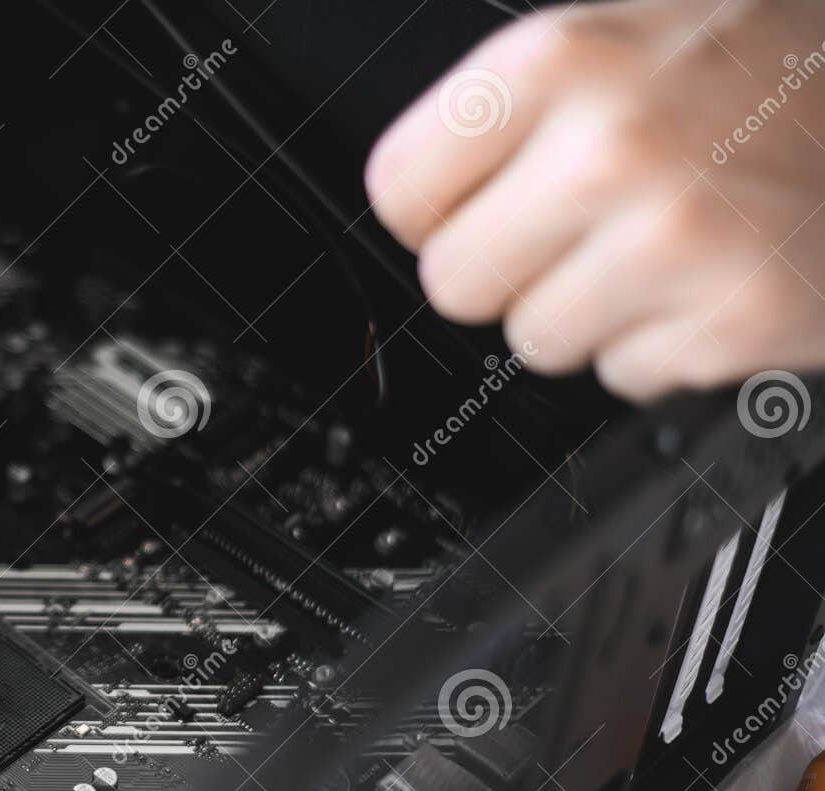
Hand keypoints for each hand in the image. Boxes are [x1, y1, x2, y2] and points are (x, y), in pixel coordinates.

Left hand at [365, 0, 824, 399]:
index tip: (479, 203)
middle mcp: (612, 149)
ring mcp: (675, 242)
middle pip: (453, 283)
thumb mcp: (624, 33)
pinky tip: (711, 278)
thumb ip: (513, 110)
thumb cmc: (772, 61)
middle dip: (506, 267)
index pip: (399, 191)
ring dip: (586, 311)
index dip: (437, 208)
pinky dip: (665, 343)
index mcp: (562, 61)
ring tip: (661, 247)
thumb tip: (417, 198)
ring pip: (533, 341)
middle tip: (580, 229)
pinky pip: (626, 375)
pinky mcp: (734, 320)